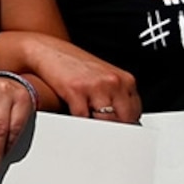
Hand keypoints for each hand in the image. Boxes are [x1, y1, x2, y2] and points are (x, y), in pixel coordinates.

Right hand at [18, 40, 139, 123]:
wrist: (47, 50)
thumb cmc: (74, 66)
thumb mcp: (103, 79)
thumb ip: (116, 97)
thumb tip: (122, 122)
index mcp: (126, 80)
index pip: (136, 113)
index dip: (125, 125)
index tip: (117, 131)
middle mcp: (114, 81)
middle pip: (125, 120)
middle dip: (113, 129)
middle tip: (102, 133)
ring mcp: (96, 85)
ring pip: (106, 121)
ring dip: (96, 128)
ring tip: (87, 124)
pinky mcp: (76, 90)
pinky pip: (82, 118)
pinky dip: (78, 122)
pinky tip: (72, 115)